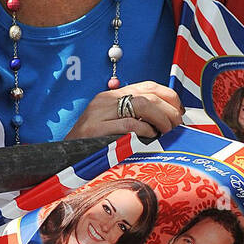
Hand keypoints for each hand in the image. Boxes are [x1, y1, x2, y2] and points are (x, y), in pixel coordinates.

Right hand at [65, 81, 183, 140]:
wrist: (64, 157)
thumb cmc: (92, 144)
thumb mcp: (113, 124)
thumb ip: (134, 116)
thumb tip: (167, 117)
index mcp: (111, 95)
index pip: (148, 86)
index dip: (169, 97)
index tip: (179, 112)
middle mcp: (105, 99)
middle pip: (148, 95)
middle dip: (169, 110)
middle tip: (176, 126)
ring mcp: (99, 113)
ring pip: (142, 104)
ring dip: (161, 118)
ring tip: (166, 132)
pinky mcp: (95, 129)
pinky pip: (129, 124)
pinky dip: (145, 130)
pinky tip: (149, 138)